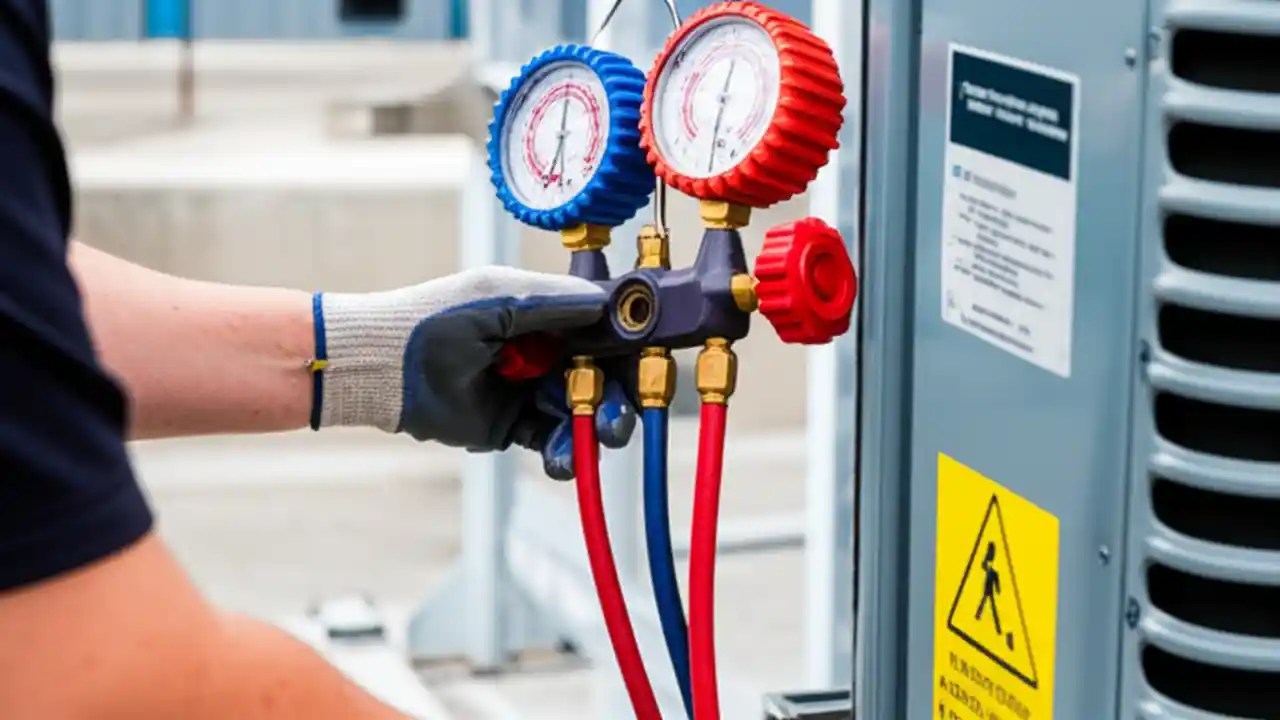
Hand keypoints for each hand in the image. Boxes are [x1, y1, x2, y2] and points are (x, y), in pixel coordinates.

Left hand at [314, 266, 635, 478]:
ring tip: (596, 439)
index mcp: (544, 315)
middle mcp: (543, 352)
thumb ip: (552, 302)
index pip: (601, 332)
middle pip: (601, 378)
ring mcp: (529, 390)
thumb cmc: (434, 319)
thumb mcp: (496, 298)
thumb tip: (605, 302)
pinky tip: (564, 459)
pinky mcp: (511, 426)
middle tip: (620, 416)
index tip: (645, 362)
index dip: (625, 348)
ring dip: (595, 428)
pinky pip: (552, 443)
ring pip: (582, 413)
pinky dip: (565, 452)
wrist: (384, 367)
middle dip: (616, 398)